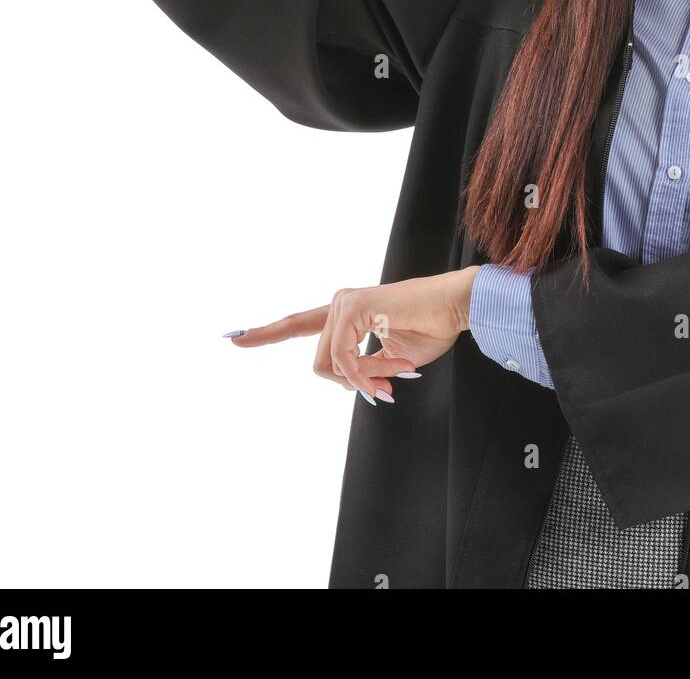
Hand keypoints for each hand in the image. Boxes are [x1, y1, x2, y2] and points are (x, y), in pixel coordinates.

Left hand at [226, 267, 480, 402]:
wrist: (455, 306)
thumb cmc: (431, 327)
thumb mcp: (392, 361)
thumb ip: (363, 370)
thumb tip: (350, 384)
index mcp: (345, 314)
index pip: (298, 323)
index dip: (266, 333)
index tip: (234, 339)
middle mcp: (339, 303)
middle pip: (320, 365)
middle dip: (352, 384)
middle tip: (386, 386)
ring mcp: (344, 303)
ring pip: (331, 366)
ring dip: (363, 380)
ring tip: (395, 372)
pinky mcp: (354, 307)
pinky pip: (345, 360)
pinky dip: (365, 375)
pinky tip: (390, 368)